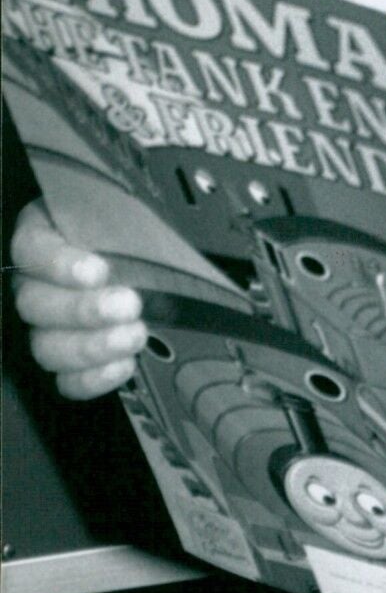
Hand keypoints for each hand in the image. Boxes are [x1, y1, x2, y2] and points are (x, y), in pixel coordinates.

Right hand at [10, 199, 145, 399]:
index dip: (60, 265)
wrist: (139, 254)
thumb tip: (147, 236)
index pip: (33, 250)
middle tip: (129, 304)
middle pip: (37, 305)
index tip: (98, 271)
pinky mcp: (63, 360)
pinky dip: (94, 378)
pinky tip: (124, 365)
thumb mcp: (120, 212)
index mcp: (41, 238)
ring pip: (47, 346)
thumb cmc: (125, 227)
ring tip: (134, 336)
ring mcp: (43, 326)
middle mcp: (32, 284)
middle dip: (84, 310)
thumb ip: (120, 221)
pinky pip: (66, 379)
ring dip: (93, 346)